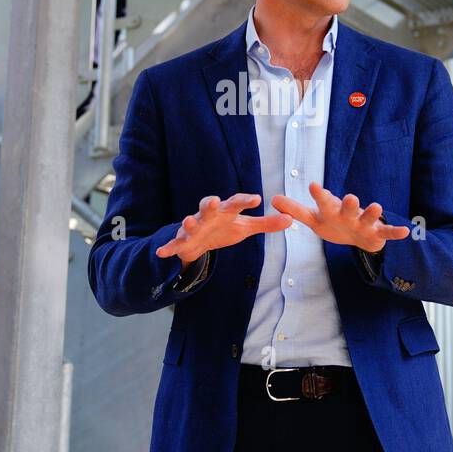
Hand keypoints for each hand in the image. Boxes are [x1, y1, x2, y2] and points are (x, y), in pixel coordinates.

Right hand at [156, 193, 291, 266]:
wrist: (200, 240)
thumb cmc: (224, 228)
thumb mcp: (245, 227)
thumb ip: (266, 223)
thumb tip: (291, 219)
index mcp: (225, 211)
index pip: (236, 203)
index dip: (245, 201)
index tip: (256, 199)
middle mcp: (208, 216)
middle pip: (208, 206)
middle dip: (210, 203)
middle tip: (214, 201)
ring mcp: (194, 227)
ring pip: (190, 222)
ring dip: (188, 222)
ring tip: (187, 221)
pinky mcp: (182, 240)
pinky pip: (174, 243)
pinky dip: (168, 247)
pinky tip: (161, 252)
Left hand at [271, 182, 410, 253]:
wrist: (358, 237)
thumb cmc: (334, 224)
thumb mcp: (314, 219)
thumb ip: (295, 211)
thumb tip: (273, 199)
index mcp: (332, 210)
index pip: (323, 202)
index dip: (318, 195)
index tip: (313, 186)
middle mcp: (349, 213)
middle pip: (348, 207)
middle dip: (349, 203)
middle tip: (349, 197)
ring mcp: (363, 222)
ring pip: (368, 217)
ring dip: (372, 212)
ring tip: (376, 206)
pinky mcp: (375, 233)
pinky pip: (386, 233)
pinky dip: (395, 232)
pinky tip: (406, 231)